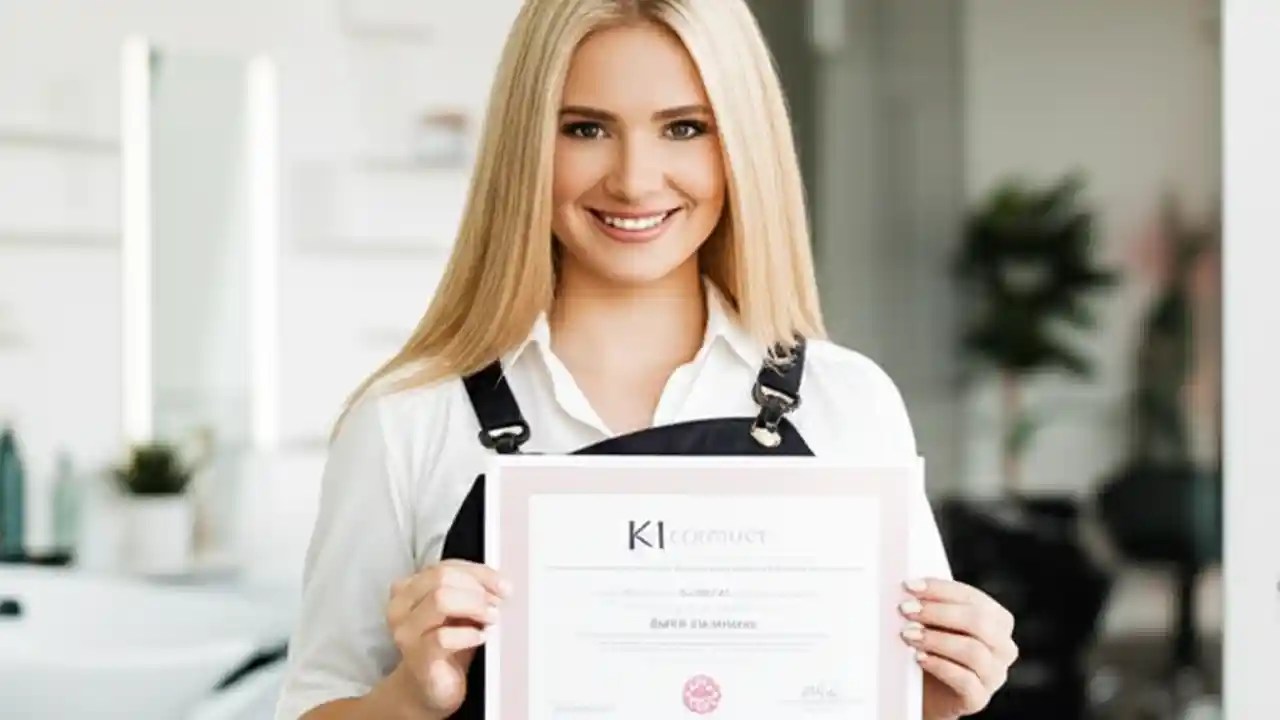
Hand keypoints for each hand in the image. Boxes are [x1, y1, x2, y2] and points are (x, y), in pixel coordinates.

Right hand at [385, 559, 510, 715]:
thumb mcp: (458, 611)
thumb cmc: (444, 647)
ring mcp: (406, 632)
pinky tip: (480, 638)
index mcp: (409, 589)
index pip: (445, 566)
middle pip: (442, 577)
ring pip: (441, 599)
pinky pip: (443, 637)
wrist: (427, 690)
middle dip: (477, 588)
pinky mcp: (417, 657)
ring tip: (491, 618)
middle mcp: (401, 607)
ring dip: (475, 606)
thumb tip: (499, 582)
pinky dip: (468, 634)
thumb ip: (469, 590)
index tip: (502, 584)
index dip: (479, 573)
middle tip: (497, 603)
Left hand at [899, 578, 1017, 719]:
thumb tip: (908, 590)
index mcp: (997, 620)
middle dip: (938, 612)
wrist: (928, 694)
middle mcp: (1002, 647)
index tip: (910, 586)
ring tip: (908, 635)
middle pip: (978, 622)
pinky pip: (966, 681)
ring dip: (936, 639)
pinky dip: (940, 666)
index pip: (972, 597)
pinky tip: (919, 658)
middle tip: (906, 610)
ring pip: (973, 652)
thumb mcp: (935, 624)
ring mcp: (995, 675)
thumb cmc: (933, 650)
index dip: (940, 589)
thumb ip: (932, 605)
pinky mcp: (980, 698)